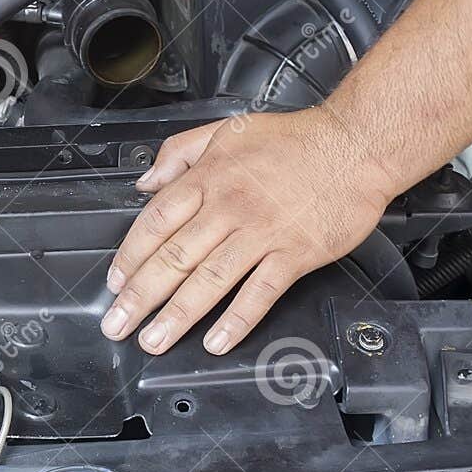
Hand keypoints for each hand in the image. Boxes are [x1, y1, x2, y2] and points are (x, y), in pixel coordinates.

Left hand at [101, 111, 393, 354]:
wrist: (356, 146)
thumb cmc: (295, 140)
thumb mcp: (226, 130)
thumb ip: (179, 152)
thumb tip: (145, 182)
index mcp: (209, 179)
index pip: (156, 222)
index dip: (130, 255)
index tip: (115, 283)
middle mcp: (229, 208)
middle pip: (174, 258)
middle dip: (140, 297)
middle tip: (118, 324)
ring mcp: (262, 233)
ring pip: (209, 280)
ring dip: (177, 316)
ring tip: (154, 340)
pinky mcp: (295, 254)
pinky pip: (260, 293)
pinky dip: (237, 320)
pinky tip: (216, 342)